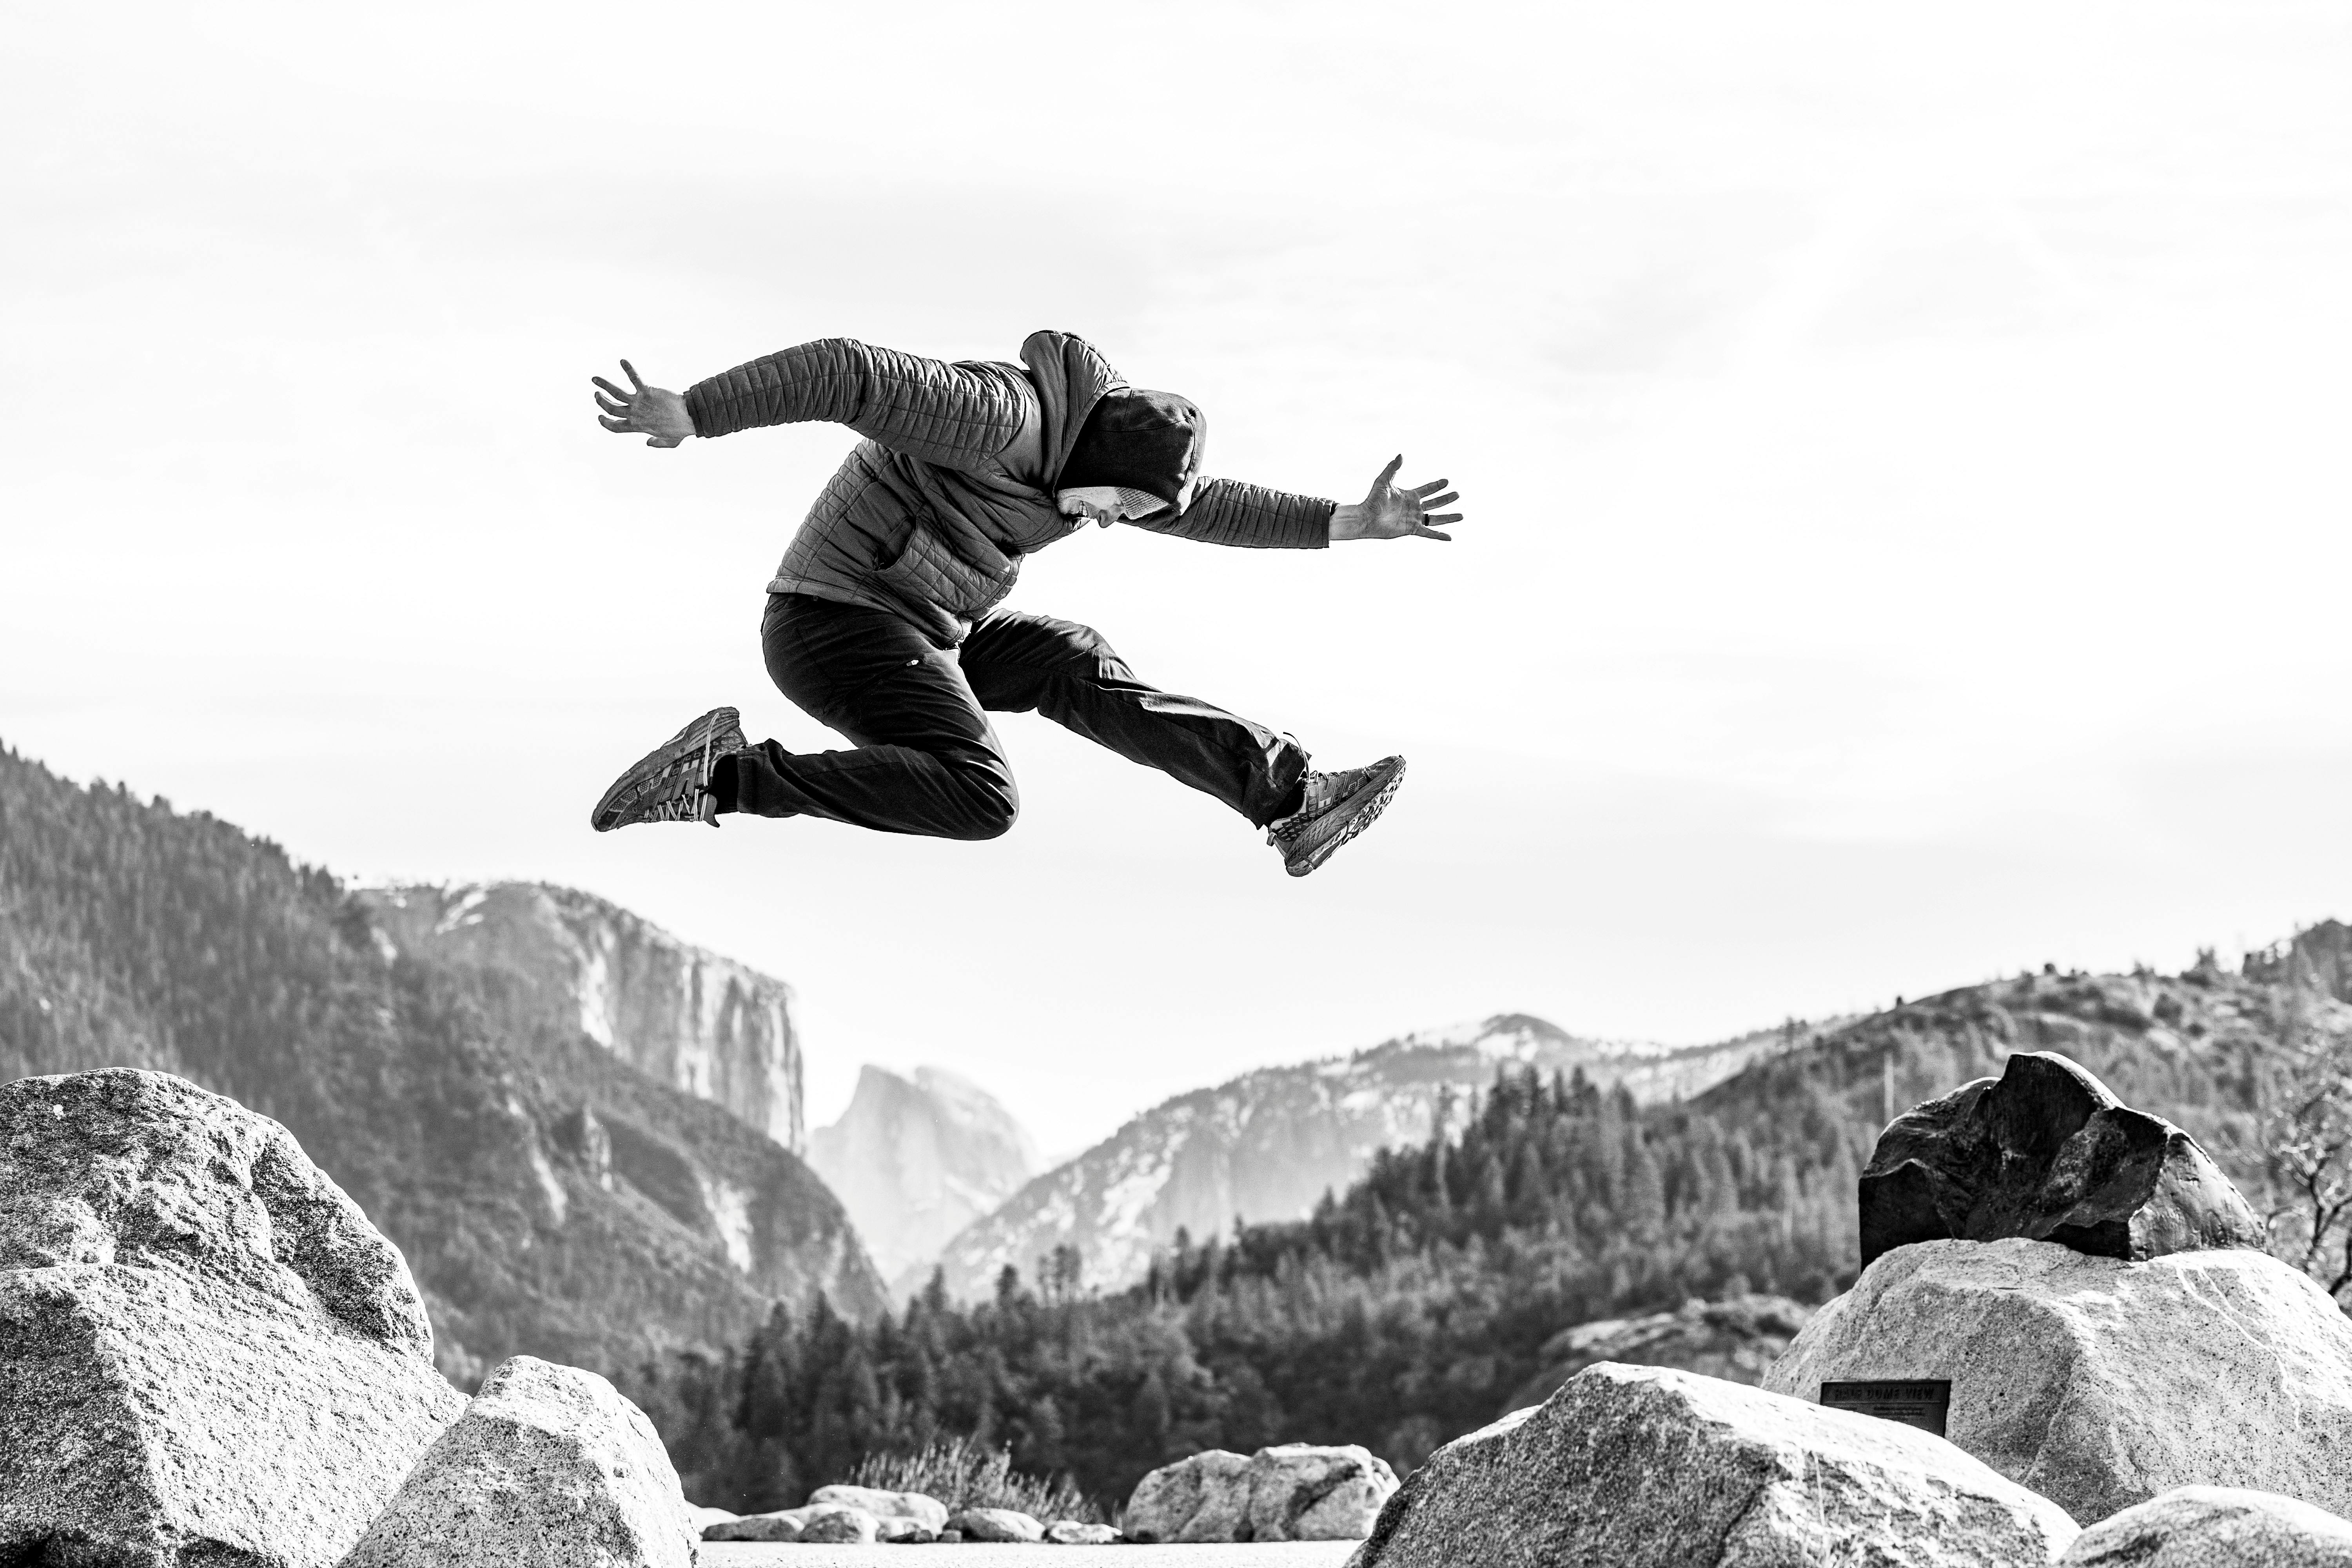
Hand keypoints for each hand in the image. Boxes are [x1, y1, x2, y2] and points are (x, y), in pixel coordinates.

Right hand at [593, 360, 692, 447]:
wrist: (689, 418)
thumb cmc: (681, 429)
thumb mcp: (669, 442)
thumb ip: (657, 443)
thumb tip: (647, 443)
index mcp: (637, 427)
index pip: (615, 427)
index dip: (606, 423)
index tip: (600, 417)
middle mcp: (634, 415)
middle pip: (611, 408)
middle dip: (601, 402)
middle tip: (596, 395)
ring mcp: (639, 403)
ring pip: (615, 393)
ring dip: (603, 385)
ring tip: (595, 379)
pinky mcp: (647, 392)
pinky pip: (634, 378)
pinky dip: (628, 369)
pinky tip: (623, 360)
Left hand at [1329, 456, 1462, 541]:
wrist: (1366, 518)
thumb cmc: (1373, 500)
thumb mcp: (1384, 481)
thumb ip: (1393, 468)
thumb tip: (1401, 454)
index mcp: (1409, 495)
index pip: (1427, 489)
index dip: (1437, 485)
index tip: (1446, 481)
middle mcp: (1414, 507)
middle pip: (1435, 503)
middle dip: (1446, 499)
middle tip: (1458, 494)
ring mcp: (1414, 519)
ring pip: (1436, 518)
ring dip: (1448, 517)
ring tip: (1461, 516)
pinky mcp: (1412, 529)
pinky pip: (1429, 533)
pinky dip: (1439, 535)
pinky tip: (1450, 538)